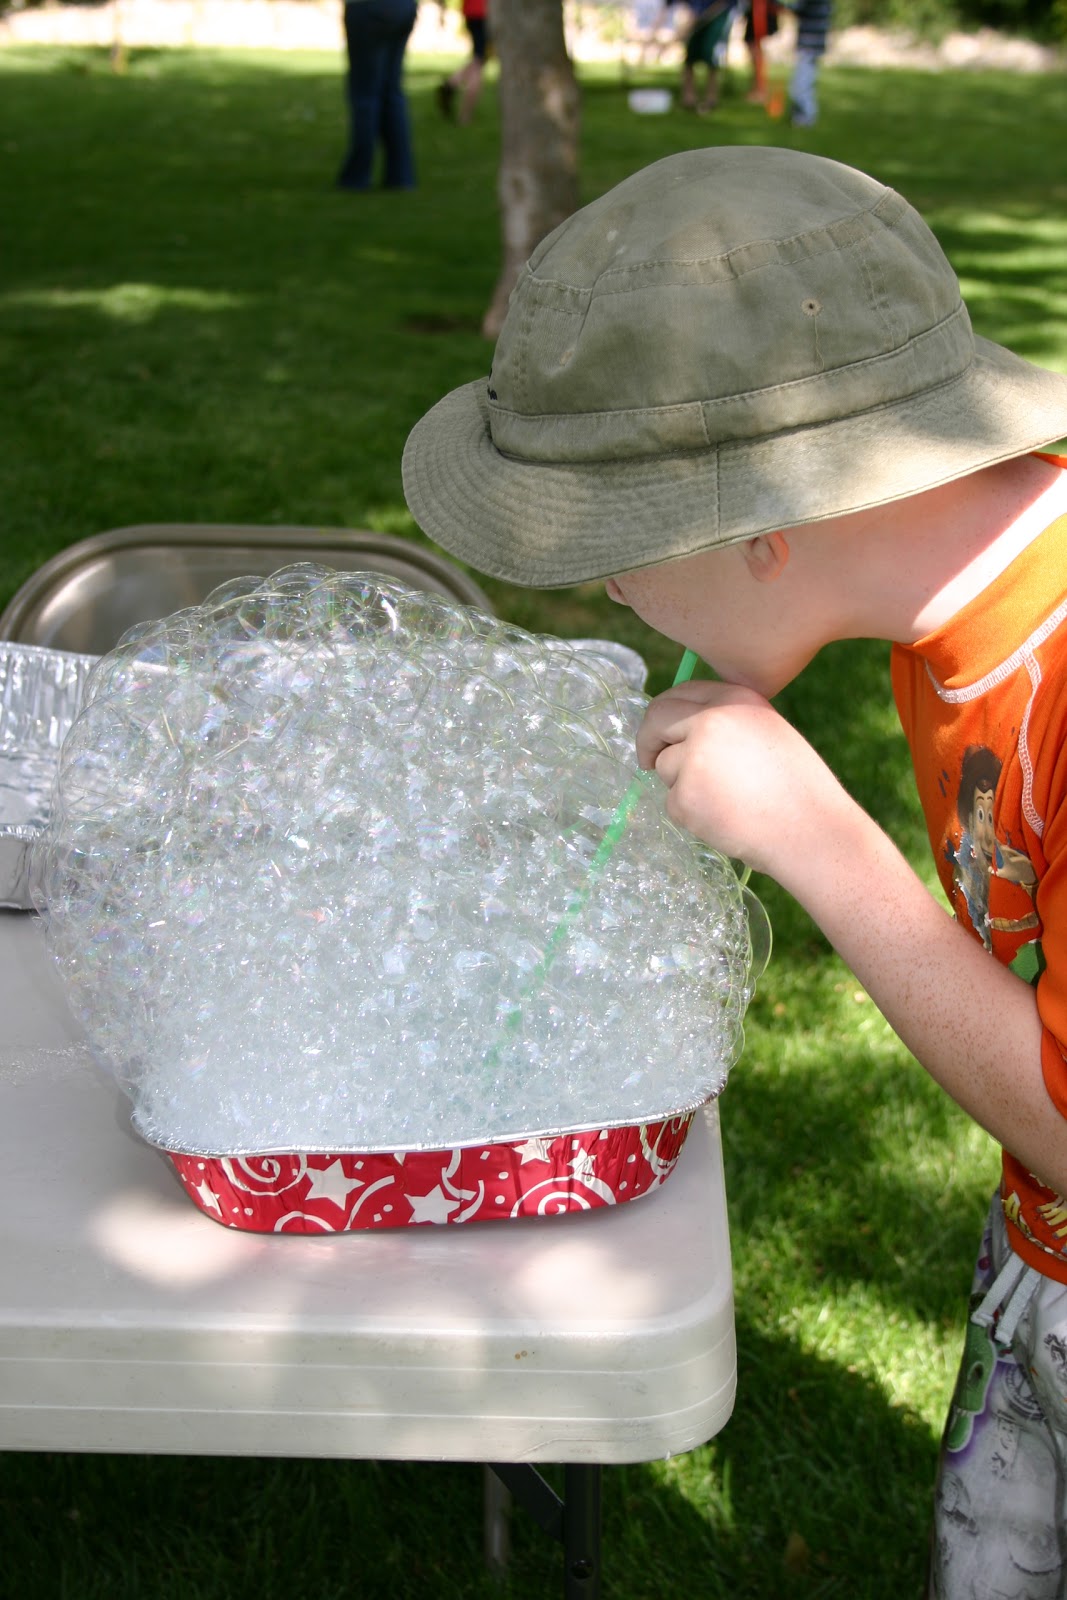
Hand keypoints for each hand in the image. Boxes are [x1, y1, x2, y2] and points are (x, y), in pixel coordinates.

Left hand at [636, 680, 846, 880]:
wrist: (811, 830)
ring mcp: (694, 758)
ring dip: (683, 785)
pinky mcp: (685, 796)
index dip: (664, 713)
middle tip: (648, 760)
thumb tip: (675, 728)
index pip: (681, 692)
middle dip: (647, 740)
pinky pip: (673, 803)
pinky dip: (691, 815)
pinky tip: (726, 819)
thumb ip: (725, 723)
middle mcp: (710, 720)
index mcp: (735, 698)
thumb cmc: (796, 786)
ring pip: (665, 767)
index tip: (659, 729)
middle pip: (657, 719)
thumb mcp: (766, 731)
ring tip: (727, 800)